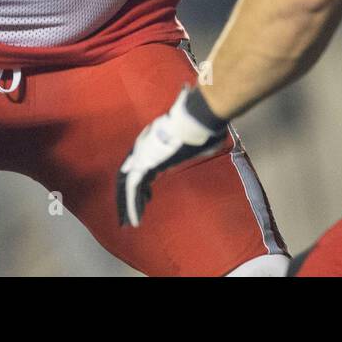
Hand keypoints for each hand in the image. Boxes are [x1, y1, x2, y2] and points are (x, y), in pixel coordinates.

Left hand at [117, 87, 228, 226]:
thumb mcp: (202, 140)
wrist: (194, 120)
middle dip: (132, 195)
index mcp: (156, 144)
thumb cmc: (201, 128)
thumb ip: (201, 147)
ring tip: (130, 222)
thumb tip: (212, 146)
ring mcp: (141, 156)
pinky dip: (132, 204)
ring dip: (130, 203)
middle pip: (132, 176)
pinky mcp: (142, 165)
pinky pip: (132, 188)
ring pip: (130, 184)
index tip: (148, 196)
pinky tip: (135, 219)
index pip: (144, 167)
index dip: (145, 183)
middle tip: (132, 212)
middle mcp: (144, 149)